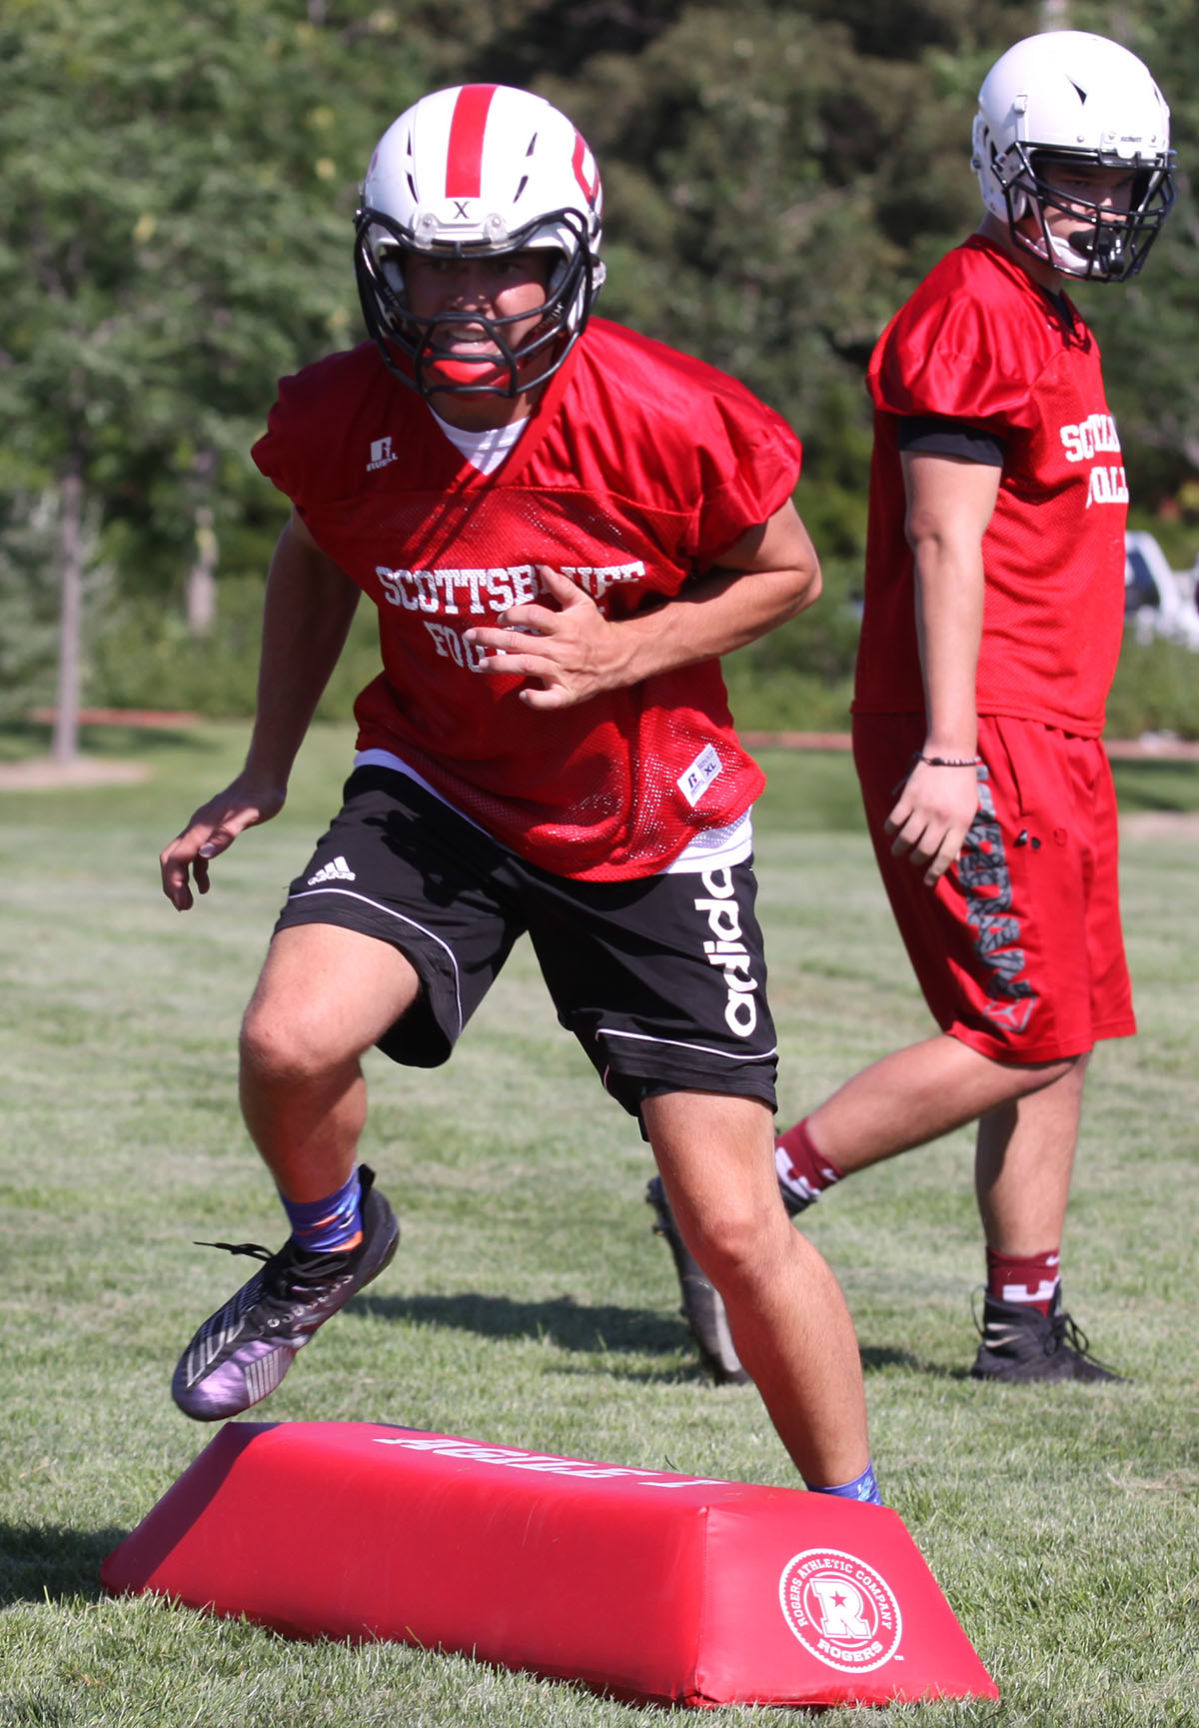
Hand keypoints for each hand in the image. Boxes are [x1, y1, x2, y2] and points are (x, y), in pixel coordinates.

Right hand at [159, 773, 286, 909]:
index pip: (177, 859)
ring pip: (182, 858)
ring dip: (182, 881)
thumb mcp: (248, 817)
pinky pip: (196, 855)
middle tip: (182, 907)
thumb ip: (226, 835)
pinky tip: (205, 886)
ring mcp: (203, 828)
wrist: (265, 777)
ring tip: (188, 903)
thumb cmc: (260, 797)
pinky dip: (196, 872)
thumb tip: (204, 855)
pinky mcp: (212, 829)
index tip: (183, 903)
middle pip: (172, 859)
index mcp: (201, 828)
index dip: (175, 882)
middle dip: (172, 884)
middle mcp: (197, 827)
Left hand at [463, 566, 632, 709]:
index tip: (501, 617)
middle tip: (469, 637)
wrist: (620, 658)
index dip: (513, 614)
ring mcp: (563, 673)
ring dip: (501, 665)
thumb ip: (562, 586)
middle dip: (491, 639)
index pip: (533, 616)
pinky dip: (536, 699)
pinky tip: (522, 695)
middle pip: (520, 642)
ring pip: (526, 667)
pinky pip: (550, 700)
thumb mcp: (582, 604)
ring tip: (480, 663)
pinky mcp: (568, 693)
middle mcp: (561, 649)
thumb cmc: (595, 629)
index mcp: (564, 625)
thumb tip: (541, 568)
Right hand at [884, 759, 979, 886]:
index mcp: (960, 823)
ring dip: (899, 849)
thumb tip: (952, 858)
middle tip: (914, 860)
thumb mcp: (970, 809)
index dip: (935, 872)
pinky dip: (890, 829)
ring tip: (898, 851)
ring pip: (906, 839)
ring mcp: (924, 808)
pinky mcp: (909, 797)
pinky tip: (890, 831)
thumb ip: (960, 833)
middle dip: (917, 861)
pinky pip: (895, 820)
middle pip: (924, 851)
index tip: (928, 882)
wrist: (950, 753)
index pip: (946, 856)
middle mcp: (942, 818)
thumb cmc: (963, 784)